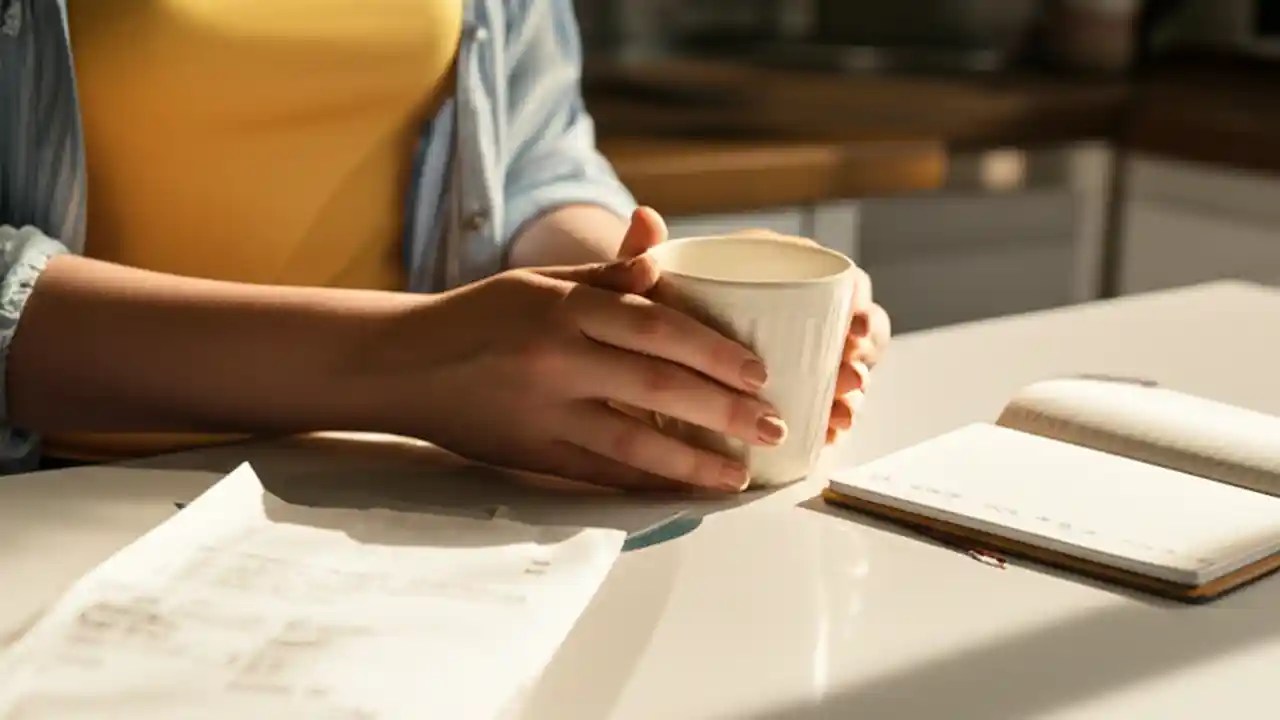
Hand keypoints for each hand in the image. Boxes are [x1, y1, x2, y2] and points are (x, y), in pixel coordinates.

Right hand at [362, 257, 785, 492]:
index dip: (715, 351)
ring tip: (741, 473)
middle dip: (726, 409)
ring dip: (696, 461)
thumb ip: (607, 272)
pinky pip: (600, 474)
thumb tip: (662, 252)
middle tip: (773, 422)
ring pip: (635, 443)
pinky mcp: (531, 453)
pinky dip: (646, 484)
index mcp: (564, 307)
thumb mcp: (540, 280)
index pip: (658, 328)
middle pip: (660, 387)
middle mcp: (557, 358)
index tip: (758, 371)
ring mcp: (544, 411)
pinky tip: (683, 490)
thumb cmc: (481, 315)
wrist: (404, 364)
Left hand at [614, 208, 890, 443]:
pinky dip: (829, 420)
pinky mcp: (788, 393)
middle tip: (849, 380)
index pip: (839, 278)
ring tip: (840, 416)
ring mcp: (796, 353)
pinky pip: (822, 406)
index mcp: (776, 269)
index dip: (858, 302)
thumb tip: (644, 216)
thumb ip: (639, 251)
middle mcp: (796, 309)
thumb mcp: (640, 282)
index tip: (854, 329)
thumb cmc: (646, 309)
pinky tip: (826, 435)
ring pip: (843, 370)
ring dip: (850, 394)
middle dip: (860, 356)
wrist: (634, 354)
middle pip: (852, 329)